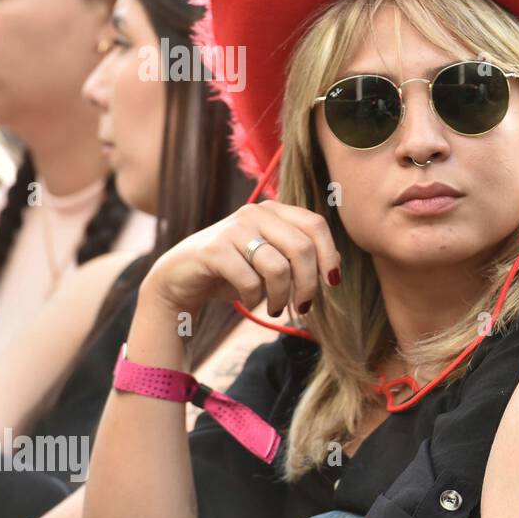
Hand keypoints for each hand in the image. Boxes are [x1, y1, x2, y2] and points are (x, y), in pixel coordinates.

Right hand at [144, 200, 341, 317]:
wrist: (183, 277)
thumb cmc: (236, 269)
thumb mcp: (273, 260)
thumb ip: (302, 257)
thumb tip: (335, 267)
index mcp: (275, 211)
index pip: (316, 225)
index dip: (330, 255)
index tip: (332, 283)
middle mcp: (256, 213)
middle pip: (302, 249)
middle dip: (308, 285)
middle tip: (302, 306)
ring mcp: (233, 228)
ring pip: (278, 268)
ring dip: (281, 297)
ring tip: (273, 306)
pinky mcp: (213, 250)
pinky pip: (250, 280)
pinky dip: (254, 298)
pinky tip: (248, 301)